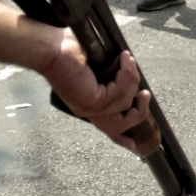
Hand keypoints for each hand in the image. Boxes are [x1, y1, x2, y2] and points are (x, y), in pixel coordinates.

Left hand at [38, 33, 155, 156]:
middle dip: (139, 112)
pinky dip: (126, 74)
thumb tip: (126, 66)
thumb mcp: (90, 62)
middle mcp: (88, 110)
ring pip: (125, 103)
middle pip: (120, 126)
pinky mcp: (93, 101)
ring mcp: (90, 108)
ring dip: (132, 80)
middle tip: (145, 95)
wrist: (49, 49)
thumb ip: (107, 72)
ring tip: (129, 61)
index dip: (121, 138)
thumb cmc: (65, 50)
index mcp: (86, 104)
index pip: (106, 128)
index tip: (133, 146)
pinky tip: (124, 60)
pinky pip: (120, 93)